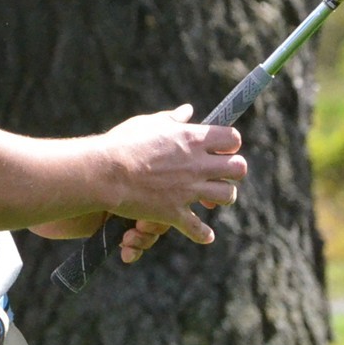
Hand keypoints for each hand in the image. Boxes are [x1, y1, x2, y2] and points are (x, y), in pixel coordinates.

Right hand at [101, 103, 245, 261]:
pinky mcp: (174, 211)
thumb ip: (172, 118)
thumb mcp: (148, 123)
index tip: (221, 148)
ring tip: (212, 197)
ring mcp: (188, 190)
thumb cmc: (123, 142)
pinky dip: (203, 233)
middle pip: (239, 168)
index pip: (232, 138)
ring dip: (223, 196)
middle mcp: (197, 164)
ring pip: (228, 195)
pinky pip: (198, 229)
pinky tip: (206, 234)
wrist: (104, 172)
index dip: (230, 144)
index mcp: (192, 139)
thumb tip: (188, 110)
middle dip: (234, 170)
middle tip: (221, 172)